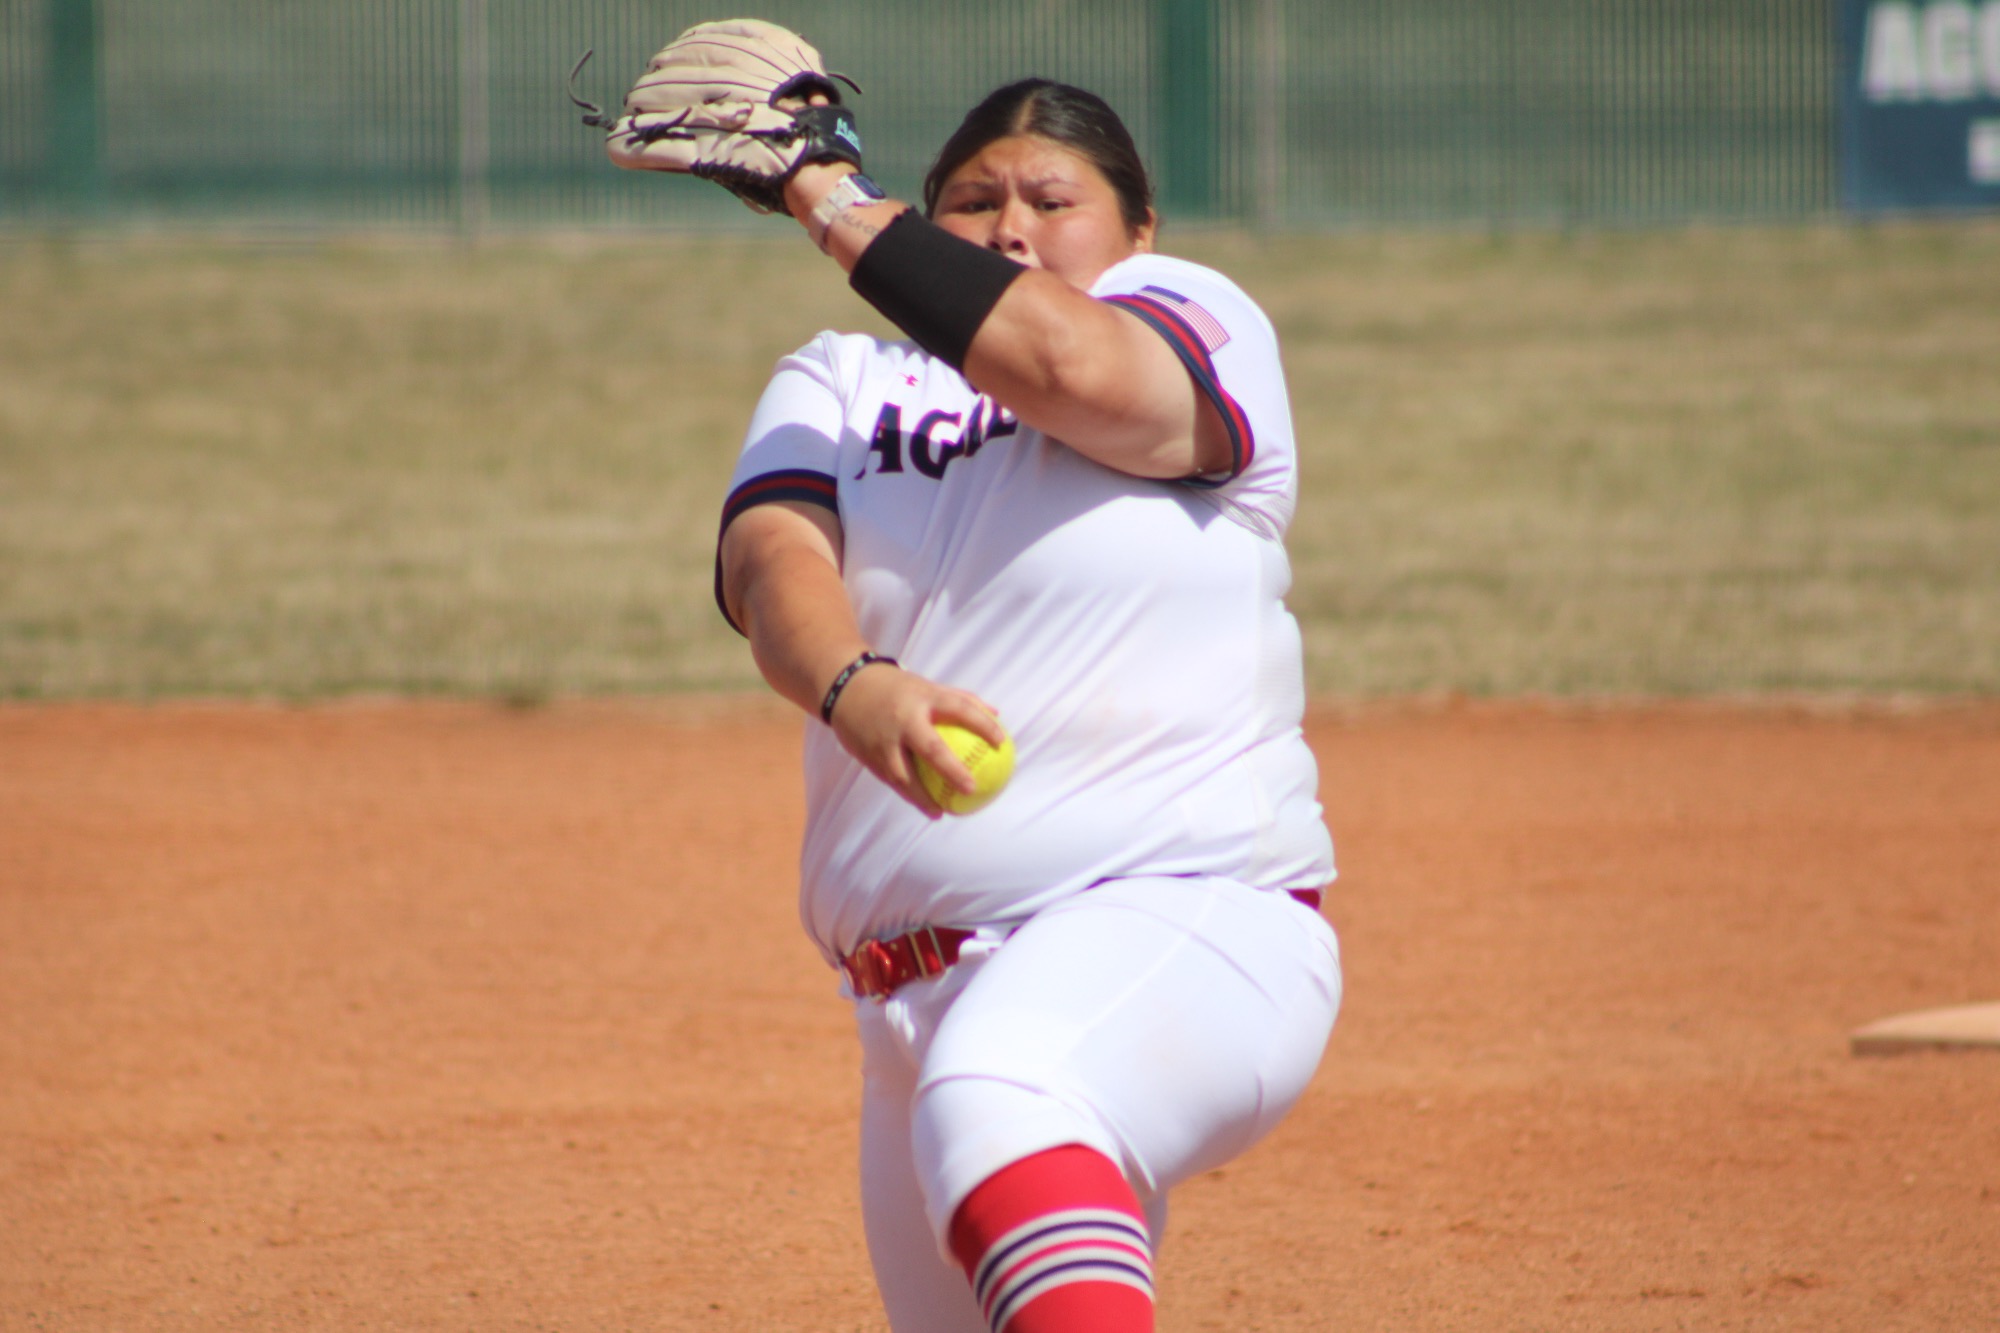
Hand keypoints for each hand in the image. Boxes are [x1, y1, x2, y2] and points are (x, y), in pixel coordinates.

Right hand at [827, 664, 1005, 817]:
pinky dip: (909, 796)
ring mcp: (884, 739)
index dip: (982, 724)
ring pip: (904, 775)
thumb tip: (997, 715)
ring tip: (942, 812)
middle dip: (952, 770)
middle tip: (972, 789)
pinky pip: (891, 780)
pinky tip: (926, 807)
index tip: (1001, 742)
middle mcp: (903, 719)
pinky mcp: (869, 754)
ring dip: (923, 797)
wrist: (846, 687)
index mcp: (923, 698)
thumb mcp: (927, 686)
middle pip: (930, 748)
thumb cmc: (897, 688)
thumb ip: (960, 699)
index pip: (959, 709)